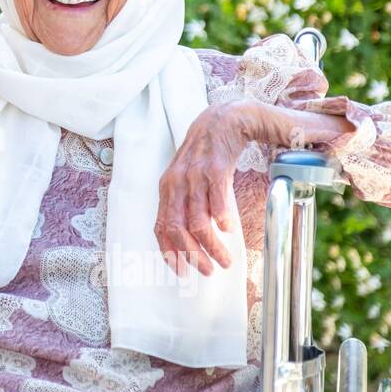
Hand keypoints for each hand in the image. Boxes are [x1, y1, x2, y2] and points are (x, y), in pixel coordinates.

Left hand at [154, 99, 257, 276]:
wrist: (223, 120)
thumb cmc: (207, 154)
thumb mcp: (190, 179)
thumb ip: (189, 204)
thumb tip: (196, 237)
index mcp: (168, 189)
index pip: (161, 227)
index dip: (169, 252)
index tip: (182, 271)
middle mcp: (177, 184)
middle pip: (177, 229)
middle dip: (192, 255)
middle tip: (208, 271)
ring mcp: (194, 176)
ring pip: (198, 221)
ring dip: (212, 246)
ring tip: (225, 259)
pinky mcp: (214, 168)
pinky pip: (215, 198)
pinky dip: (221, 217)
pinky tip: (229, 229)